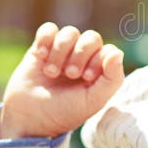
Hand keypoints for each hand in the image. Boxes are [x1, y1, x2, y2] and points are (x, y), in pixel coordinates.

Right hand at [0, 23, 124, 138]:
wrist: (30, 119)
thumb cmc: (65, 112)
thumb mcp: (93, 101)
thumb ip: (112, 79)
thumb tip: (117, 53)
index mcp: (99, 70)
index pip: (108, 50)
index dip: (98, 60)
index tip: (86, 77)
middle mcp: (83, 58)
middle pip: (91, 37)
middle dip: (81, 54)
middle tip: (70, 74)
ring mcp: (62, 51)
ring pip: (70, 32)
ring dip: (61, 50)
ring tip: (52, 72)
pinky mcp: (41, 48)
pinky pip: (48, 29)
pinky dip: (46, 39)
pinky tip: (41, 56)